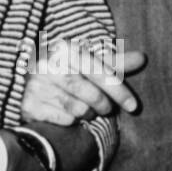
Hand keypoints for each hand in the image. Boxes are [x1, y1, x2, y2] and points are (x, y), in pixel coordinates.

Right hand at [21, 39, 146, 124]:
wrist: (29, 82)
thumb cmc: (67, 71)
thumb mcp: (89, 63)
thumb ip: (116, 63)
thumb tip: (142, 58)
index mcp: (65, 49)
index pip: (99, 72)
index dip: (119, 91)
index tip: (134, 107)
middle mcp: (48, 65)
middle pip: (90, 94)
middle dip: (104, 105)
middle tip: (106, 109)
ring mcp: (36, 85)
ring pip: (78, 109)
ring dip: (88, 114)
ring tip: (86, 109)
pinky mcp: (29, 105)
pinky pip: (63, 120)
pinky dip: (71, 120)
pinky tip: (68, 114)